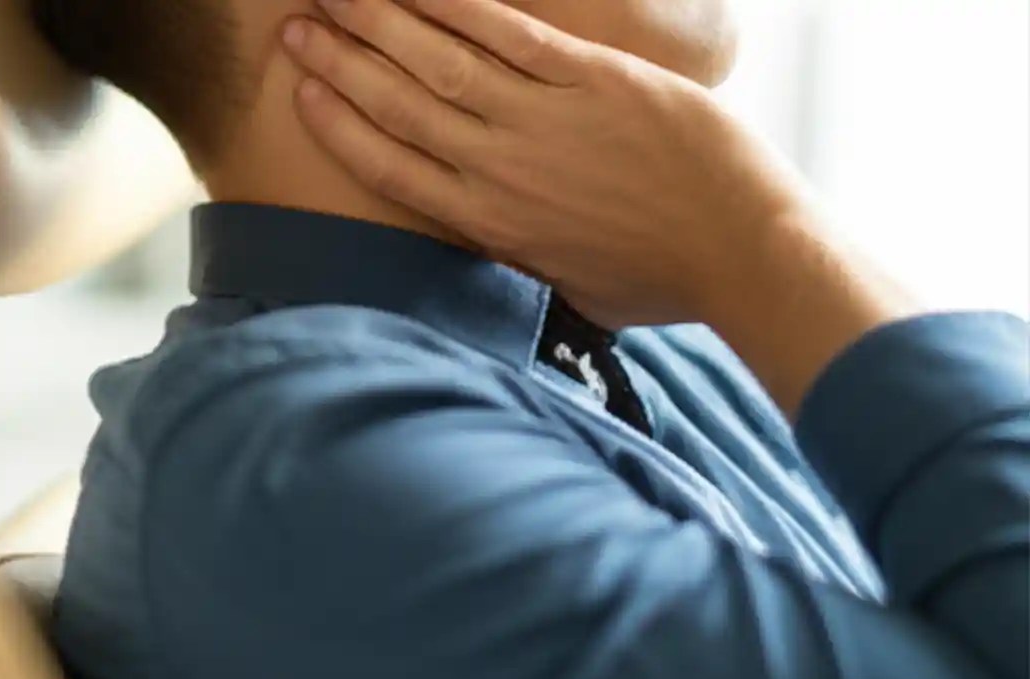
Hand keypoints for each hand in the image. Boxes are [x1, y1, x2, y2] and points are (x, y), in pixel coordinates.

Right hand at [281, 0, 917, 413]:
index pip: (392, 167)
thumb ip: (528, 260)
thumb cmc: (664, 281)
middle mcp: (501, 168)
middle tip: (294, 27)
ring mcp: (543, 119)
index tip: (302, 93)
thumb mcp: (575, 289)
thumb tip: (512, 250)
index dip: (340, 124)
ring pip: (439, 61)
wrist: (745, 254)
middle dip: (341, 62)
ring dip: (379, 21)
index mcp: (491, 223)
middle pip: (399, 105)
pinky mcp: (592, 79)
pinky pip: (508, 31)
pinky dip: (457, 3)